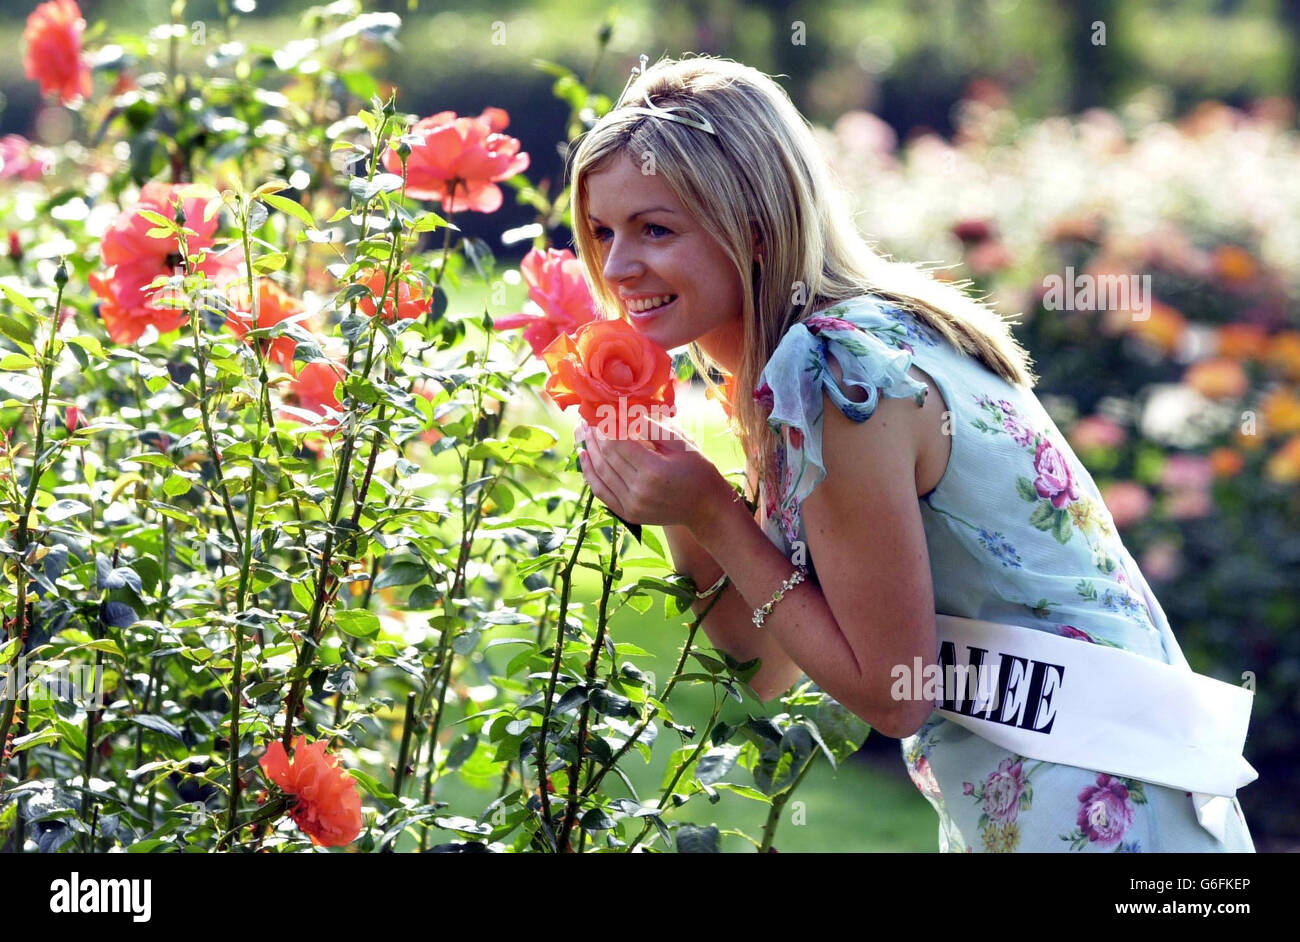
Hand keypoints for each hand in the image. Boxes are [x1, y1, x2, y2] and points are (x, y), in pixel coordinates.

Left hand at [576, 417, 733, 530]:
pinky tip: (584, 456)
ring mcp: (632, 505)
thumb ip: (653, 428)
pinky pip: (601, 492)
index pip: (617, 442)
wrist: (706, 507)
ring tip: (582, 432)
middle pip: (606, 456)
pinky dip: (590, 474)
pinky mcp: (628, 514)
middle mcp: (639, 490)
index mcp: (653, 470)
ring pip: (600, 473)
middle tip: (587, 418)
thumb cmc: (698, 470)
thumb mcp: (681, 443)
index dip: (605, 425)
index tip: (599, 411)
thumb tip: (627, 412)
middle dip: (594, 435)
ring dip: (588, 450)